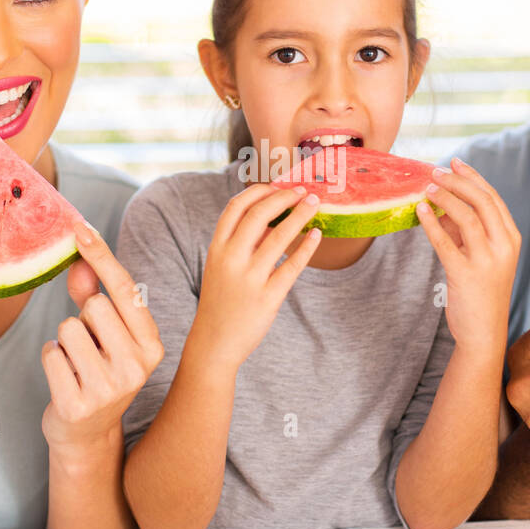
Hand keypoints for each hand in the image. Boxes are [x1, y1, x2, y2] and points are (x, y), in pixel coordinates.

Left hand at [41, 216, 164, 455]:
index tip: (79, 226)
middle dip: (82, 318)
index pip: (126, 290)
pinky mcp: (78, 404)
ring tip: (76, 365)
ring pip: (68, 327)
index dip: (101, 255)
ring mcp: (110, 388)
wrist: (86, 435)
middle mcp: (137, 366)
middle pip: (94, 305)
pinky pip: (50, 353)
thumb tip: (77, 264)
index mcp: (151, 345)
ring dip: (64, 341)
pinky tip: (64, 379)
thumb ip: (93, 295)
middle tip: (88, 347)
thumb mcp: (103, 335)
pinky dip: (51, 359)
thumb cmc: (96, 373)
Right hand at [190, 183, 321, 368]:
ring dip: (300, 215)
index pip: (235, 207)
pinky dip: (306, 247)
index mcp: (217, 248)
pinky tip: (316, 235)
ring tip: (315, 204)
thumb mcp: (220, 267)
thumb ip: (240, 243)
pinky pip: (292, 266)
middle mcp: (231, 259)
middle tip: (303, 191)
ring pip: (279, 236)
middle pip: (259, 214)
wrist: (214, 343)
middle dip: (284, 196)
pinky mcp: (268, 297)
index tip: (278, 185)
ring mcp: (250, 278)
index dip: (258, 191)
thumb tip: (270, 217)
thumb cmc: (220, 302)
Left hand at [415, 157, 520, 354]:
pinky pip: (445, 241)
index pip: (493, 198)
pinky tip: (420, 210)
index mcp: (511, 239)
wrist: (484, 333)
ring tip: (426, 187)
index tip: (455, 162)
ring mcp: (487, 261)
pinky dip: (431, 222)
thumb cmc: (481, 292)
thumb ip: (465, 231)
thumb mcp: (480, 257)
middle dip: (457, 181)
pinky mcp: (466, 274)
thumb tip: (441, 205)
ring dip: (444, 197)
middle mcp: (504, 246)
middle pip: (482, 201)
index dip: (473, 177)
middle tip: (435, 171)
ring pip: (466, 216)